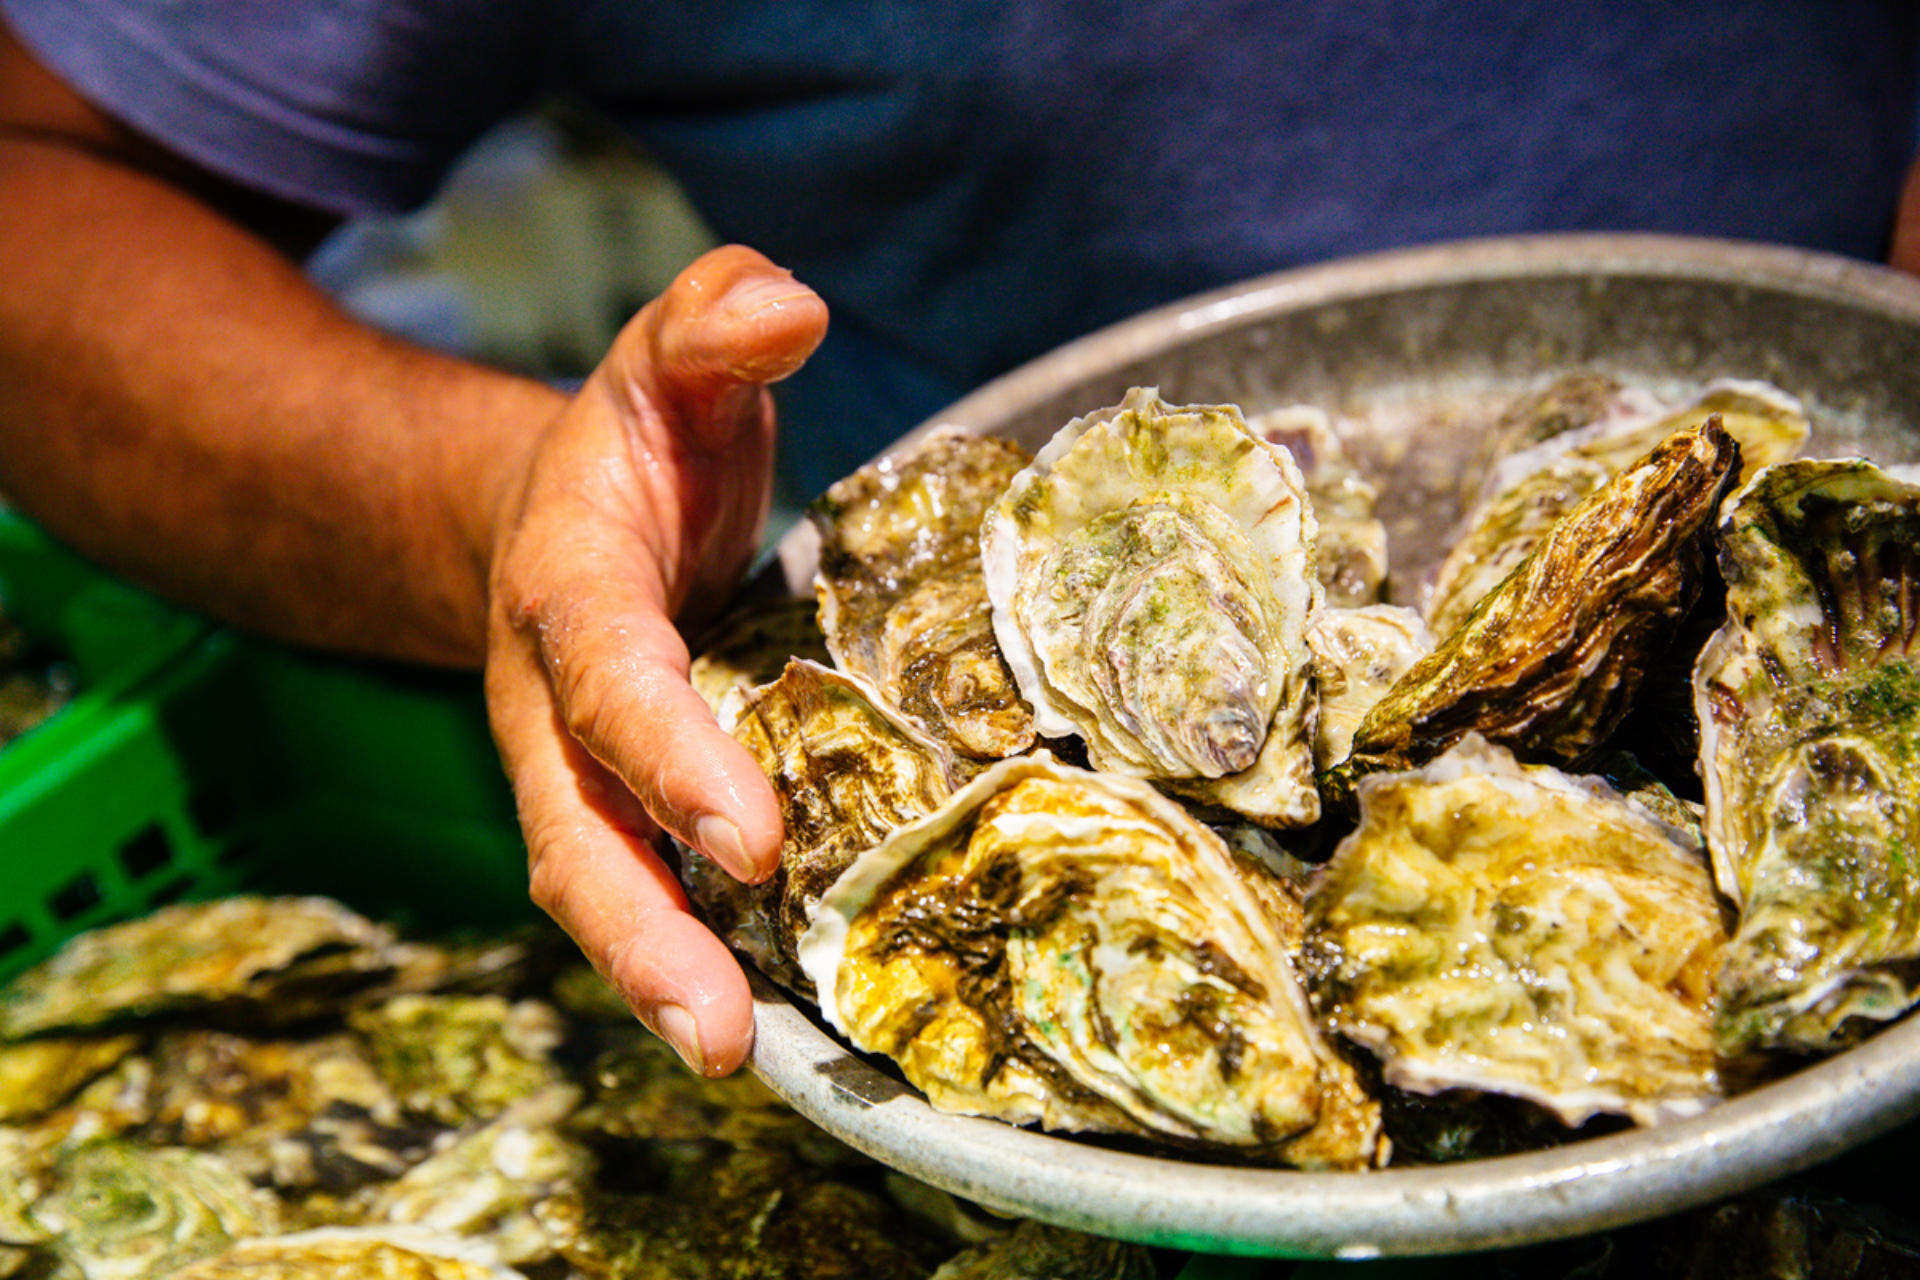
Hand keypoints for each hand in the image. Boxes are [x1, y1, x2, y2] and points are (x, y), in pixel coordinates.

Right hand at [484, 246, 827, 1074]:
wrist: (555, 518)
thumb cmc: (637, 448)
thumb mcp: (671, 363)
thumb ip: (713, 324)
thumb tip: (789, 305)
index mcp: (571, 596)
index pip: (614, 684)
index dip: (671, 759)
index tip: (751, 838)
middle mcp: (559, 706)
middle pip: (576, 835)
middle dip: (637, 935)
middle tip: (713, 1034)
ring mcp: (587, 773)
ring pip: (602, 886)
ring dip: (658, 980)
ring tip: (737, 1061)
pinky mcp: (631, 811)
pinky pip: (653, 891)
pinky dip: (699, 960)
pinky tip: (780, 1021)